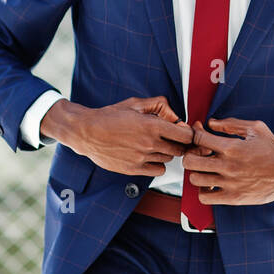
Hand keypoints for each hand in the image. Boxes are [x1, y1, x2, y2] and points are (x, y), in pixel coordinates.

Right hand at [42, 96, 193, 176]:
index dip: (187, 132)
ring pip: (169, 159)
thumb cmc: (111, 116)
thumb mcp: (136, 103)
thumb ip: (160, 105)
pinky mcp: (134, 169)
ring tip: (153, 144)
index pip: (186, 135)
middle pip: (180, 149)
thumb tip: (176, 116)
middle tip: (169, 137)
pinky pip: (159, 170)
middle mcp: (149, 144)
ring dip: (166, 152)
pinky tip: (149, 155)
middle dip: (177, 142)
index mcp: (152, 126)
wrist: (87, 132)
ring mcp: (141, 158)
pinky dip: (157, 164)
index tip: (181, 130)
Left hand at [182, 117, 273, 205]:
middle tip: (199, 153)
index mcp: (232, 147)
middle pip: (190, 160)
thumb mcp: (256, 128)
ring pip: (195, 179)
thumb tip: (210, 123)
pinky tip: (212, 183)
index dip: (194, 134)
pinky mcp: (233, 198)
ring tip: (207, 169)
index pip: (198, 138)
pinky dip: (203, 190)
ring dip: (197, 172)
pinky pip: (204, 197)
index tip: (199, 134)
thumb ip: (231, 123)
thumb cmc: (273, 149)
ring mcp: (229, 183)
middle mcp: (228, 166)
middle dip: (190, 154)